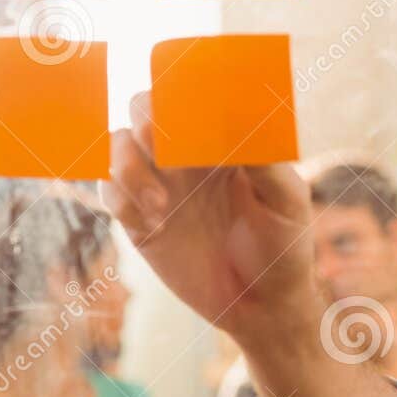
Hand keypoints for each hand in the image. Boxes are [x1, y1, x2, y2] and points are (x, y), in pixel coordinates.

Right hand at [101, 91, 316, 345]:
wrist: (262, 306)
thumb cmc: (284, 247)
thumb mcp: (286, 200)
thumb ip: (263, 158)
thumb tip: (237, 118)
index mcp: (222, 137)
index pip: (189, 93)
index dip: (179, 89)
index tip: (184, 110)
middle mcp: (186, 153)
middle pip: (143, 107)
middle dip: (146, 118)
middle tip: (161, 146)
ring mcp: (160, 183)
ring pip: (117, 145)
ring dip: (130, 167)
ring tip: (162, 208)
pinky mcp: (138, 219)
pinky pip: (109, 192)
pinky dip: (122, 201)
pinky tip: (154, 227)